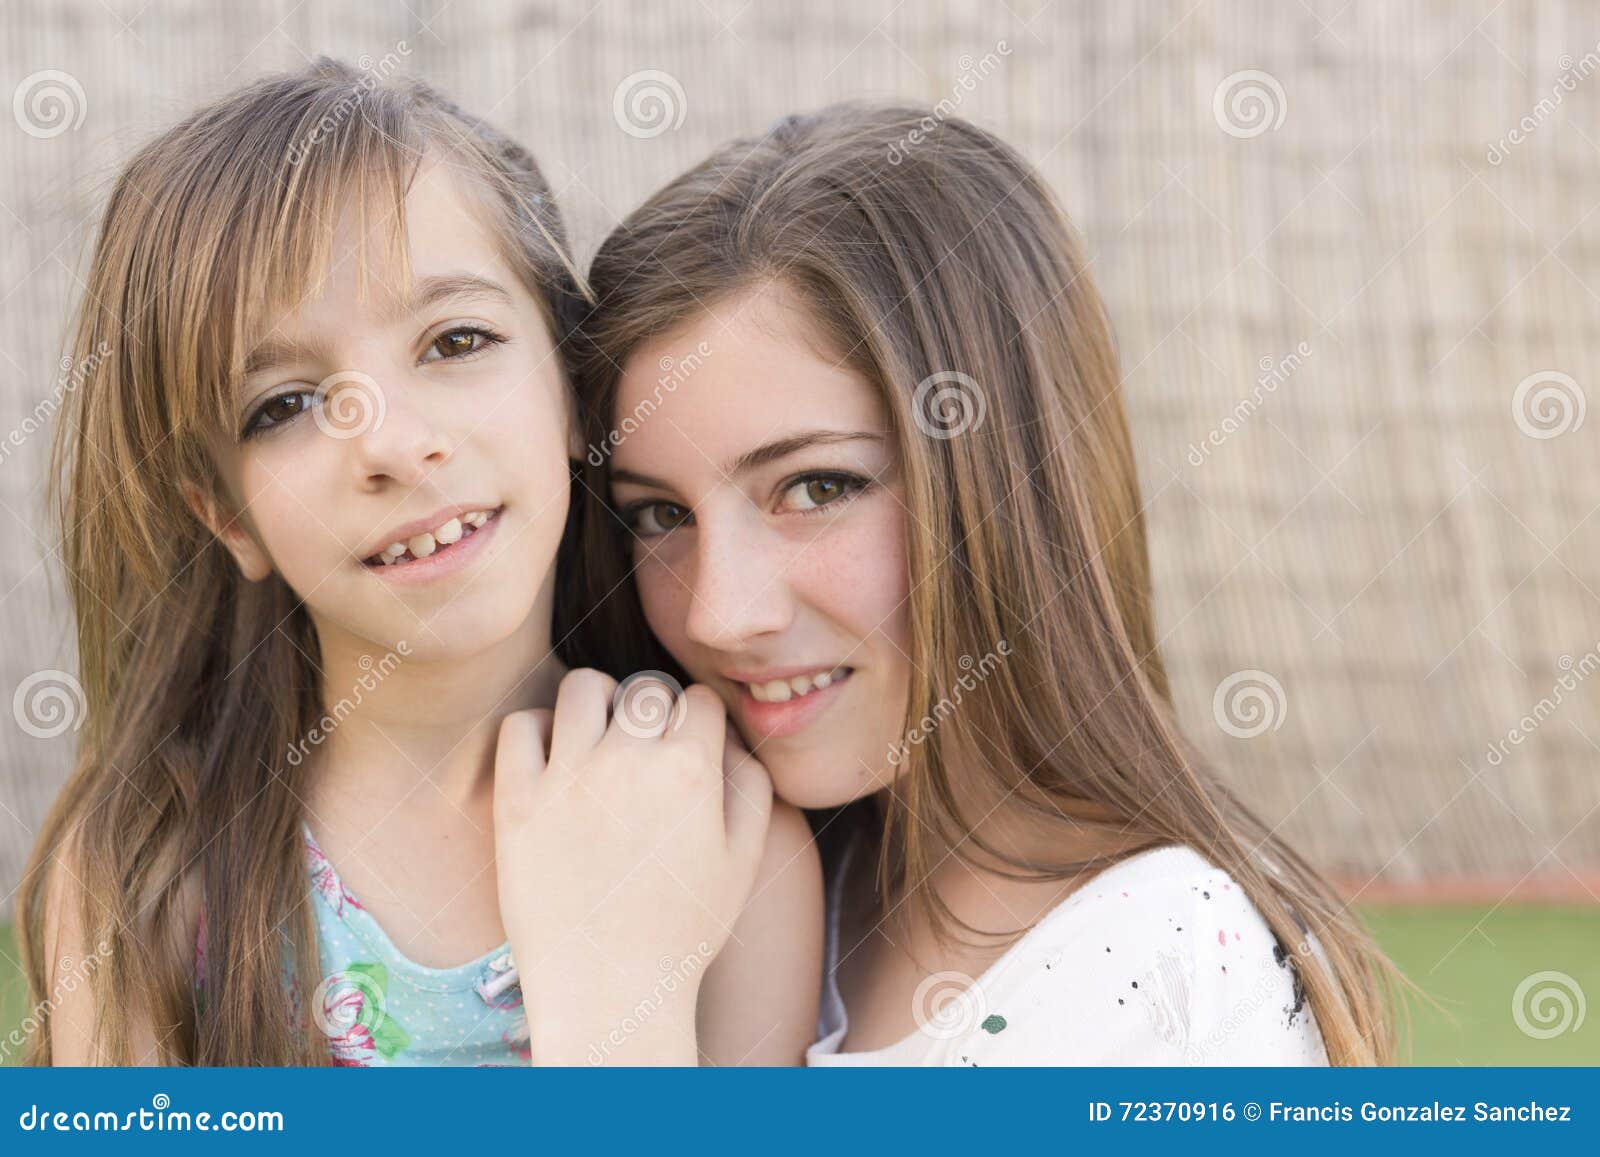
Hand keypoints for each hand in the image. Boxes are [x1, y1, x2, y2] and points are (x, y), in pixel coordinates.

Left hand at [492, 669, 772, 1064]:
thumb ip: (751, 786)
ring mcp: (568, 778)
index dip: (698, 719)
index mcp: (690, 771)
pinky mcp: (518, 800)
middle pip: (643, 689)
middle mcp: (628, 761)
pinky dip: (537, 729)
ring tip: (597, 738)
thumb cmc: (683, 930)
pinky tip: (552, 758)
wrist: (609, 990)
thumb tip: (730, 736)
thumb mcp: (743, 860)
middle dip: (651, 709)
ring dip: (597, 704)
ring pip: (582, 689)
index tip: (688, 744)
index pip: (699, 699)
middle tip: (644, 746)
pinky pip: (520, 726)